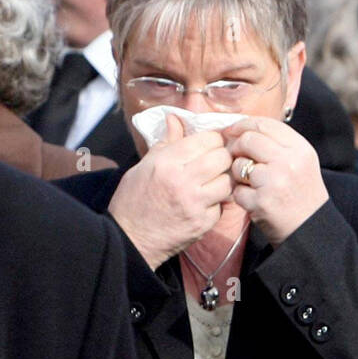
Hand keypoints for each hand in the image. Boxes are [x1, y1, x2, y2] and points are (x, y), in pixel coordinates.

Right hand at [107, 112, 233, 270]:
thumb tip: (175, 119)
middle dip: (223, 157)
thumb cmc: (133, 200)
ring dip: (223, 180)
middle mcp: (184, 180)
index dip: (213, 140)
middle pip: (223, 158)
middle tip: (215, 162)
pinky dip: (217, 202)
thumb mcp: (144, 165)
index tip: (210, 144)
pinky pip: (222, 206)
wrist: (130, 239)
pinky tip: (205, 202)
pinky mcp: (203, 223)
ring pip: (228, 182)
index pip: (208, 140)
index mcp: (168, 161)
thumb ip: (166, 142)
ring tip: (212, 181)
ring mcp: (196, 204)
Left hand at [223, 117, 328, 246]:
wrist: (309, 229)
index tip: (231, 131)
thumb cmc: (300, 194)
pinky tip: (254, 200)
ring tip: (251, 183)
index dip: (243, 125)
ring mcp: (275, 182)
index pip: (264, 124)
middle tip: (235, 157)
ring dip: (238, 174)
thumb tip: (242, 128)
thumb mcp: (301, 161)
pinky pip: (236, 190)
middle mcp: (289, 162)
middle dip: (236, 147)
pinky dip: (240, 196)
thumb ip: (277, 143)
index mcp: (300, 149)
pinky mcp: (261, 202)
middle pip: (248, 140)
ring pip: (238, 164)